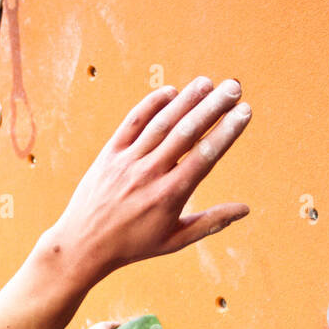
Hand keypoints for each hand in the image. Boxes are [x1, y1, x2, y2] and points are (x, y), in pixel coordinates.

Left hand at [48, 78, 250, 283]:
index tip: (244, 112)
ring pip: (161, 123)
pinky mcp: (109, 153)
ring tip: (208, 83)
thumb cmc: (134, 245)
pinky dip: (151, 104)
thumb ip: (211, 223)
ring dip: (186, 100)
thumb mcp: (174, 240)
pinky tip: (171, 91)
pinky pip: (132, 122)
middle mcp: (149, 174)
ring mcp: (127, 161)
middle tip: (234, 88)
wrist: (83, 244)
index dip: (226, 131)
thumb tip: (245, 209)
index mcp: (169, 196)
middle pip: (186, 132)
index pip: (204, 156)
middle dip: (213, 107)